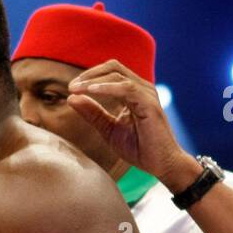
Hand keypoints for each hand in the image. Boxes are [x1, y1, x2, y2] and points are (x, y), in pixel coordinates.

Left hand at [68, 60, 197, 186]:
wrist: (161, 165)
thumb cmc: (140, 148)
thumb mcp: (109, 129)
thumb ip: (93, 113)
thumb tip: (71, 98)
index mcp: (134, 92)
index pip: (110, 73)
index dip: (89, 76)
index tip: (71, 88)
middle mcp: (142, 89)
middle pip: (113, 67)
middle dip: (90, 74)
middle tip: (71, 86)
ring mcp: (147, 95)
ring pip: (118, 75)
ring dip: (94, 80)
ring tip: (76, 88)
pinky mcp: (150, 104)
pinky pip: (126, 88)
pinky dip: (107, 88)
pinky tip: (91, 92)